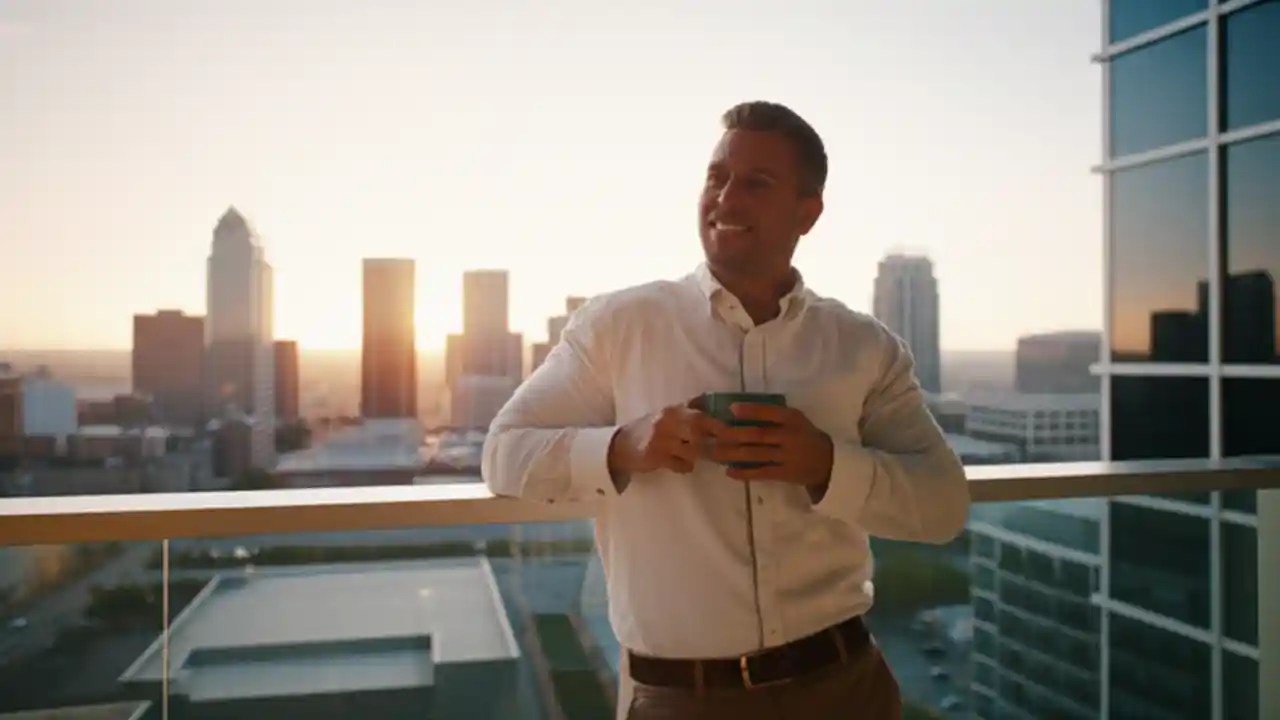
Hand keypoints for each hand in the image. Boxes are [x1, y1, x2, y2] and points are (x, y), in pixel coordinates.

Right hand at [608, 398, 725, 476]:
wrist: (622, 445)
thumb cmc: (653, 428)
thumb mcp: (671, 414)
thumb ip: (691, 408)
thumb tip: (714, 399)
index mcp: (674, 410)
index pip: (701, 415)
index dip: (718, 425)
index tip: (732, 434)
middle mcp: (667, 422)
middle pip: (697, 430)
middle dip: (712, 441)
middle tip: (721, 450)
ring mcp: (660, 439)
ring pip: (690, 449)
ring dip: (699, 455)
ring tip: (701, 457)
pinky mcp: (654, 456)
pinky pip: (679, 464)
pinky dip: (685, 466)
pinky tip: (683, 464)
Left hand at [707, 403, 833, 487]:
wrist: (828, 461)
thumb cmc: (803, 435)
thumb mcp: (794, 419)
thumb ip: (771, 414)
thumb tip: (735, 410)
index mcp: (791, 418)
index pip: (769, 412)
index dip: (751, 410)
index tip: (731, 409)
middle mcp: (789, 436)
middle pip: (757, 434)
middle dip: (732, 434)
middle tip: (713, 435)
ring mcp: (787, 456)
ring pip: (756, 454)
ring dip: (733, 454)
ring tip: (714, 453)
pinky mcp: (785, 474)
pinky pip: (762, 473)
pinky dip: (745, 473)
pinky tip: (729, 471)